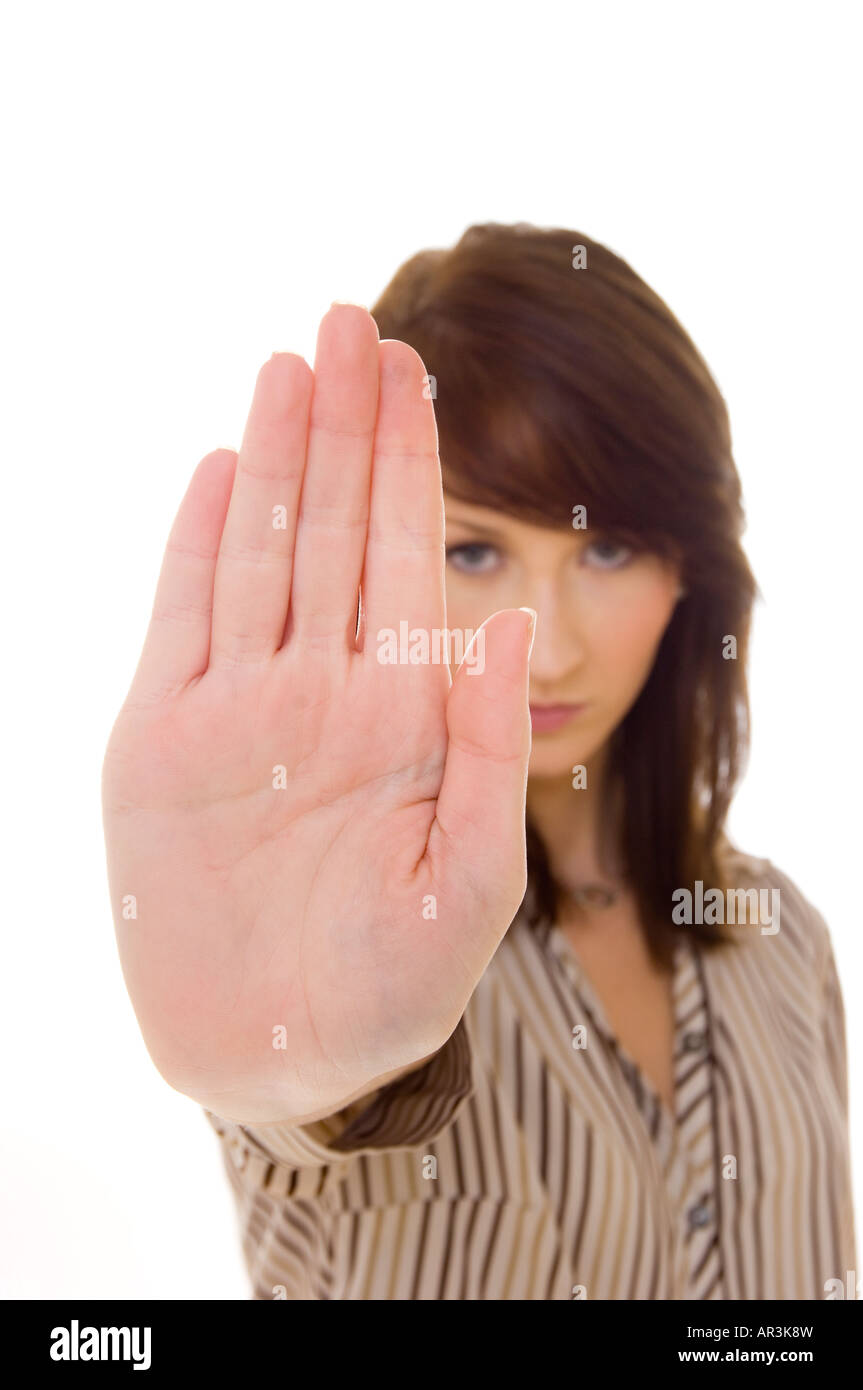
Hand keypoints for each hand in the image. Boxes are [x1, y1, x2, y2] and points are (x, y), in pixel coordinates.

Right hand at [102, 304, 533, 1123]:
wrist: (282, 1060)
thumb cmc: (394, 986)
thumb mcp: (472, 880)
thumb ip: (491, 749)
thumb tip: (509, 621)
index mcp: (403, 716)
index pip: (408, 559)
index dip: (413, 462)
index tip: (420, 368)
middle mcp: (322, 692)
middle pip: (336, 530)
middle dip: (347, 425)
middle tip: (352, 319)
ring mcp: (240, 710)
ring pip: (263, 555)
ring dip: (279, 459)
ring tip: (290, 365)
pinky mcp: (163, 743)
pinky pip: (182, 622)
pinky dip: (198, 545)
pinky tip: (223, 472)